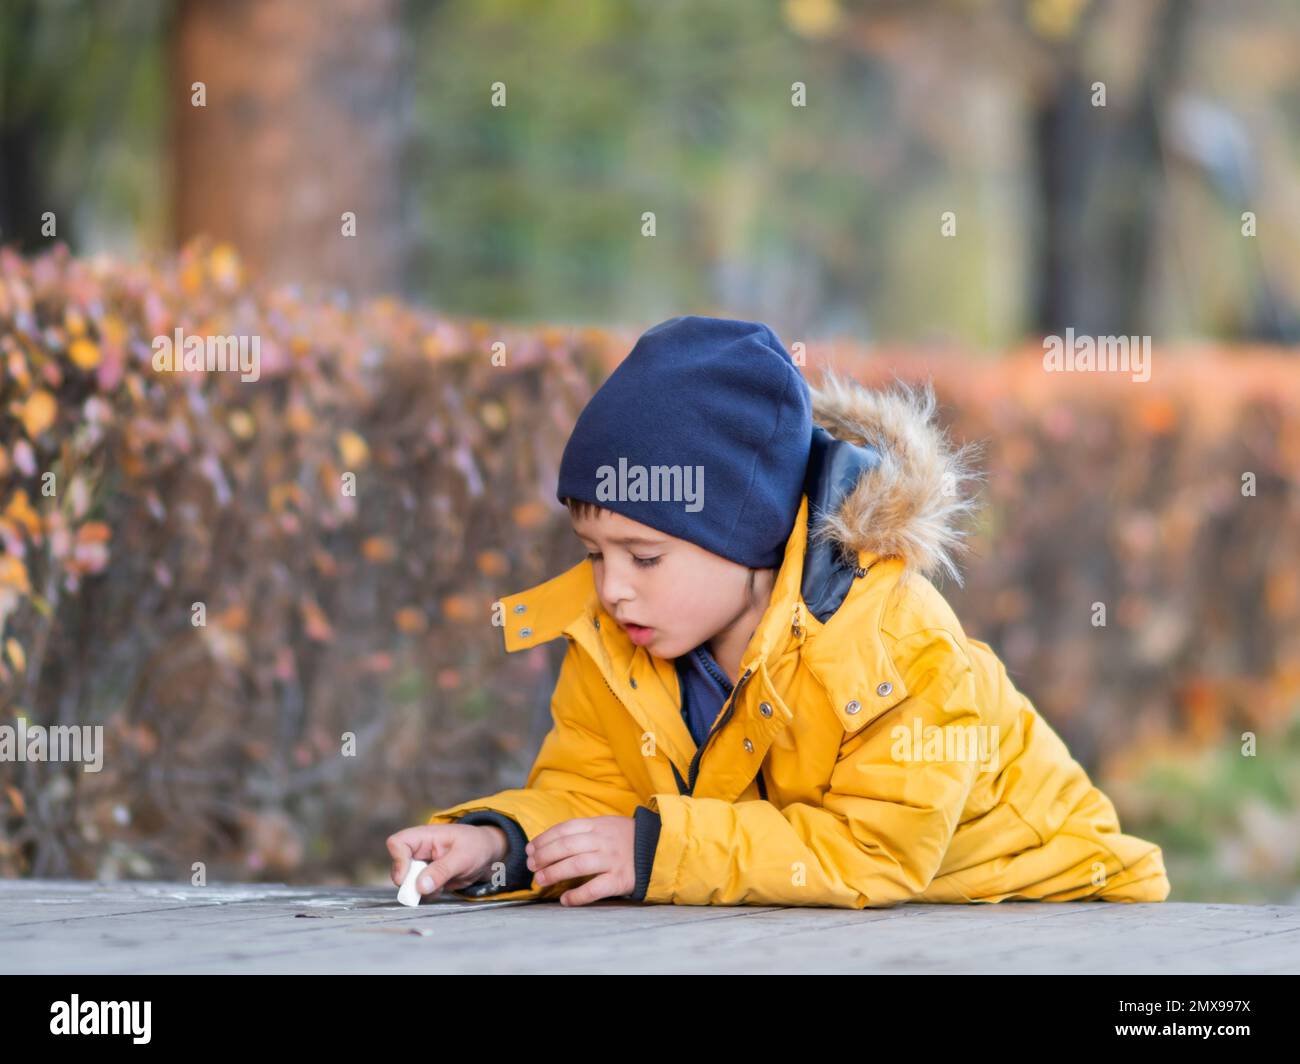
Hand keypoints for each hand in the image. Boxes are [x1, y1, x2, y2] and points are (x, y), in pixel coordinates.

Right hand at [386, 823, 507, 899]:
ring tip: (442, 886)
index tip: (407, 878)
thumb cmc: (477, 846)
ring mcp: (422, 865)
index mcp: (425, 836)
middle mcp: (419, 850)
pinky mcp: (428, 877)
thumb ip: (441, 871)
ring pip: (407, 882)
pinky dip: (428, 894)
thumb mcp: (463, 857)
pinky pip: (419, 890)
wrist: (489, 853)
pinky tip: (443, 888)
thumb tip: (420, 887)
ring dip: (420, 890)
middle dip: (410, 882)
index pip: (397, 843)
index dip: (398, 860)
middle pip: (398, 867)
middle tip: (427, 888)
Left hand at [525, 815, 635, 905]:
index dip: (544, 839)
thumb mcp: (606, 825)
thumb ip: (583, 832)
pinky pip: (594, 889)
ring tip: (541, 879)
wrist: (659, 848)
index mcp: (598, 825)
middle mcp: (603, 841)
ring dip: (554, 873)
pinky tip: (565, 899)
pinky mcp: (620, 880)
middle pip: (566, 847)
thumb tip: (550, 843)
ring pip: (576, 865)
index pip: (565, 829)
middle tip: (531, 866)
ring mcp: (612, 860)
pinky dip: (577, 896)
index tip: (530, 849)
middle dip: (544, 856)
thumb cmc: (626, 839)